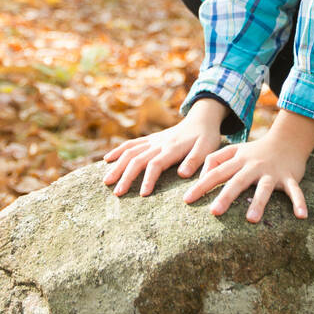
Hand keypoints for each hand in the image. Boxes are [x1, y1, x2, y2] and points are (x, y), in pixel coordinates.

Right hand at [101, 105, 225, 196]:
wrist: (201, 119)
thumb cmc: (206, 137)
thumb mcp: (207, 149)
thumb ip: (195, 161)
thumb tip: (182, 174)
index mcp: (172, 148)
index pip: (156, 164)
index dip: (148, 179)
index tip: (142, 194)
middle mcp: (159, 143)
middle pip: (137, 159)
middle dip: (125, 176)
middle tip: (117, 193)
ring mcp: (152, 141)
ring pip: (130, 152)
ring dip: (117, 166)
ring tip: (106, 181)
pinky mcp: (150, 140)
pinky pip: (130, 144)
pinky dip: (117, 151)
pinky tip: (107, 160)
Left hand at [181, 132, 309, 222]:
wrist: (286, 140)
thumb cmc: (255, 151)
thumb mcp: (234, 151)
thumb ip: (215, 159)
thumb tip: (200, 174)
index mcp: (238, 161)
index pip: (216, 173)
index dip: (201, 186)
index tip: (187, 200)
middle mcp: (253, 166)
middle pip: (237, 181)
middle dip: (226, 196)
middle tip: (214, 212)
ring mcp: (272, 172)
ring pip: (264, 188)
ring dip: (259, 203)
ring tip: (251, 219)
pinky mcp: (290, 177)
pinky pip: (295, 191)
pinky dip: (299, 202)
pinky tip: (301, 216)